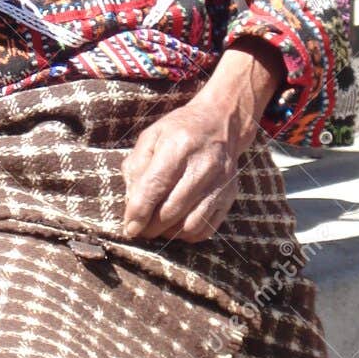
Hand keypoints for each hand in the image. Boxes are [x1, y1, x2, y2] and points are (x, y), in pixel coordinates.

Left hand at [121, 41, 284, 243]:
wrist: (220, 122)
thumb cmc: (178, 132)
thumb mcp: (151, 137)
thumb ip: (136, 168)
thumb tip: (131, 204)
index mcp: (179, 145)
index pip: (156, 186)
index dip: (139, 211)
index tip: (129, 227)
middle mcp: (203, 165)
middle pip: (172, 209)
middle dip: (151, 227)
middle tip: (140, 230)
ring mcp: (220, 182)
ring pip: (190, 224)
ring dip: (169, 233)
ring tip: (158, 228)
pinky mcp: (229, 195)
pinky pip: (207, 228)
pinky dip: (188, 235)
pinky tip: (177, 227)